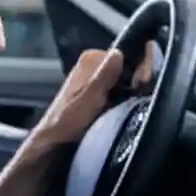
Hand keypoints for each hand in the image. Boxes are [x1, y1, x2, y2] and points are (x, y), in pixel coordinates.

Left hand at [33, 42, 156, 146]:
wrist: (54, 144)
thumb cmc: (66, 123)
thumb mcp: (87, 100)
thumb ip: (103, 76)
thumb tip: (118, 53)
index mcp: (91, 59)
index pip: (129, 52)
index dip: (141, 67)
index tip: (142, 84)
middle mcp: (96, 65)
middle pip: (131, 66)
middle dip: (139, 81)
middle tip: (138, 98)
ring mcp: (99, 80)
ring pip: (129, 80)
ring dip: (135, 93)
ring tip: (134, 106)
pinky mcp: (102, 95)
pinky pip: (124, 91)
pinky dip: (129, 100)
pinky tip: (128, 110)